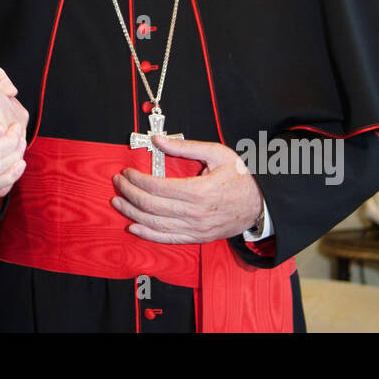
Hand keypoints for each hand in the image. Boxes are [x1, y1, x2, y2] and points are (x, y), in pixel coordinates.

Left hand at [111, 136, 262, 243]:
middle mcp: (195, 213)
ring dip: (132, 213)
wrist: (260, 204)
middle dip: (129, 193)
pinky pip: (167, 239)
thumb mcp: (217, 154)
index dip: (137, 180)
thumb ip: (185, 147)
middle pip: (152, 206)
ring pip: (155, 224)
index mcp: (199, 191)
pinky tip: (133, 227)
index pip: (157, 187)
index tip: (126, 172)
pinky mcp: (197, 237)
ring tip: (118, 202)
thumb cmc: (240, 177)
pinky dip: (147, 234)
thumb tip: (158, 140)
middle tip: (118, 183)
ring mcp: (196, 229)